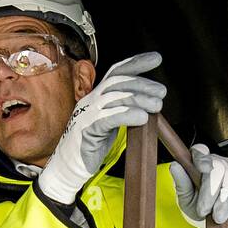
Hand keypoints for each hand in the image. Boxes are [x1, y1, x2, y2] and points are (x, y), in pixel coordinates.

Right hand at [38, 52, 165, 205]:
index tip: (156, 58)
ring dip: (139, 99)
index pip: (116, 72)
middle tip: (161, 91)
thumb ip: (123, 112)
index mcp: (96, 97)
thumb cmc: (89, 148)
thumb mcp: (109, 125)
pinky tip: (142, 118)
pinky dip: (127, 115)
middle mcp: (90, 101)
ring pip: (114, 98)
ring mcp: (86, 115)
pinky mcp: (86, 131)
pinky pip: (108, 118)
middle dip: (142, 83)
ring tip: (157, 104)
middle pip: (117, 82)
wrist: (66, 168)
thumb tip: (148, 104)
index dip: (136, 63)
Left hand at [170, 143, 227, 227]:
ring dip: (224, 201)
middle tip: (205, 210)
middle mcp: (218, 161)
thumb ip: (182, 183)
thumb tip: (175, 166)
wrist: (218, 223)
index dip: (201, 158)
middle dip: (211, 191)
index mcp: (200, 161)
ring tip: (218, 217)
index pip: (200, 151)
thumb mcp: (186, 199)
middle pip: (218, 167)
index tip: (201, 170)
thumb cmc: (200, 207)